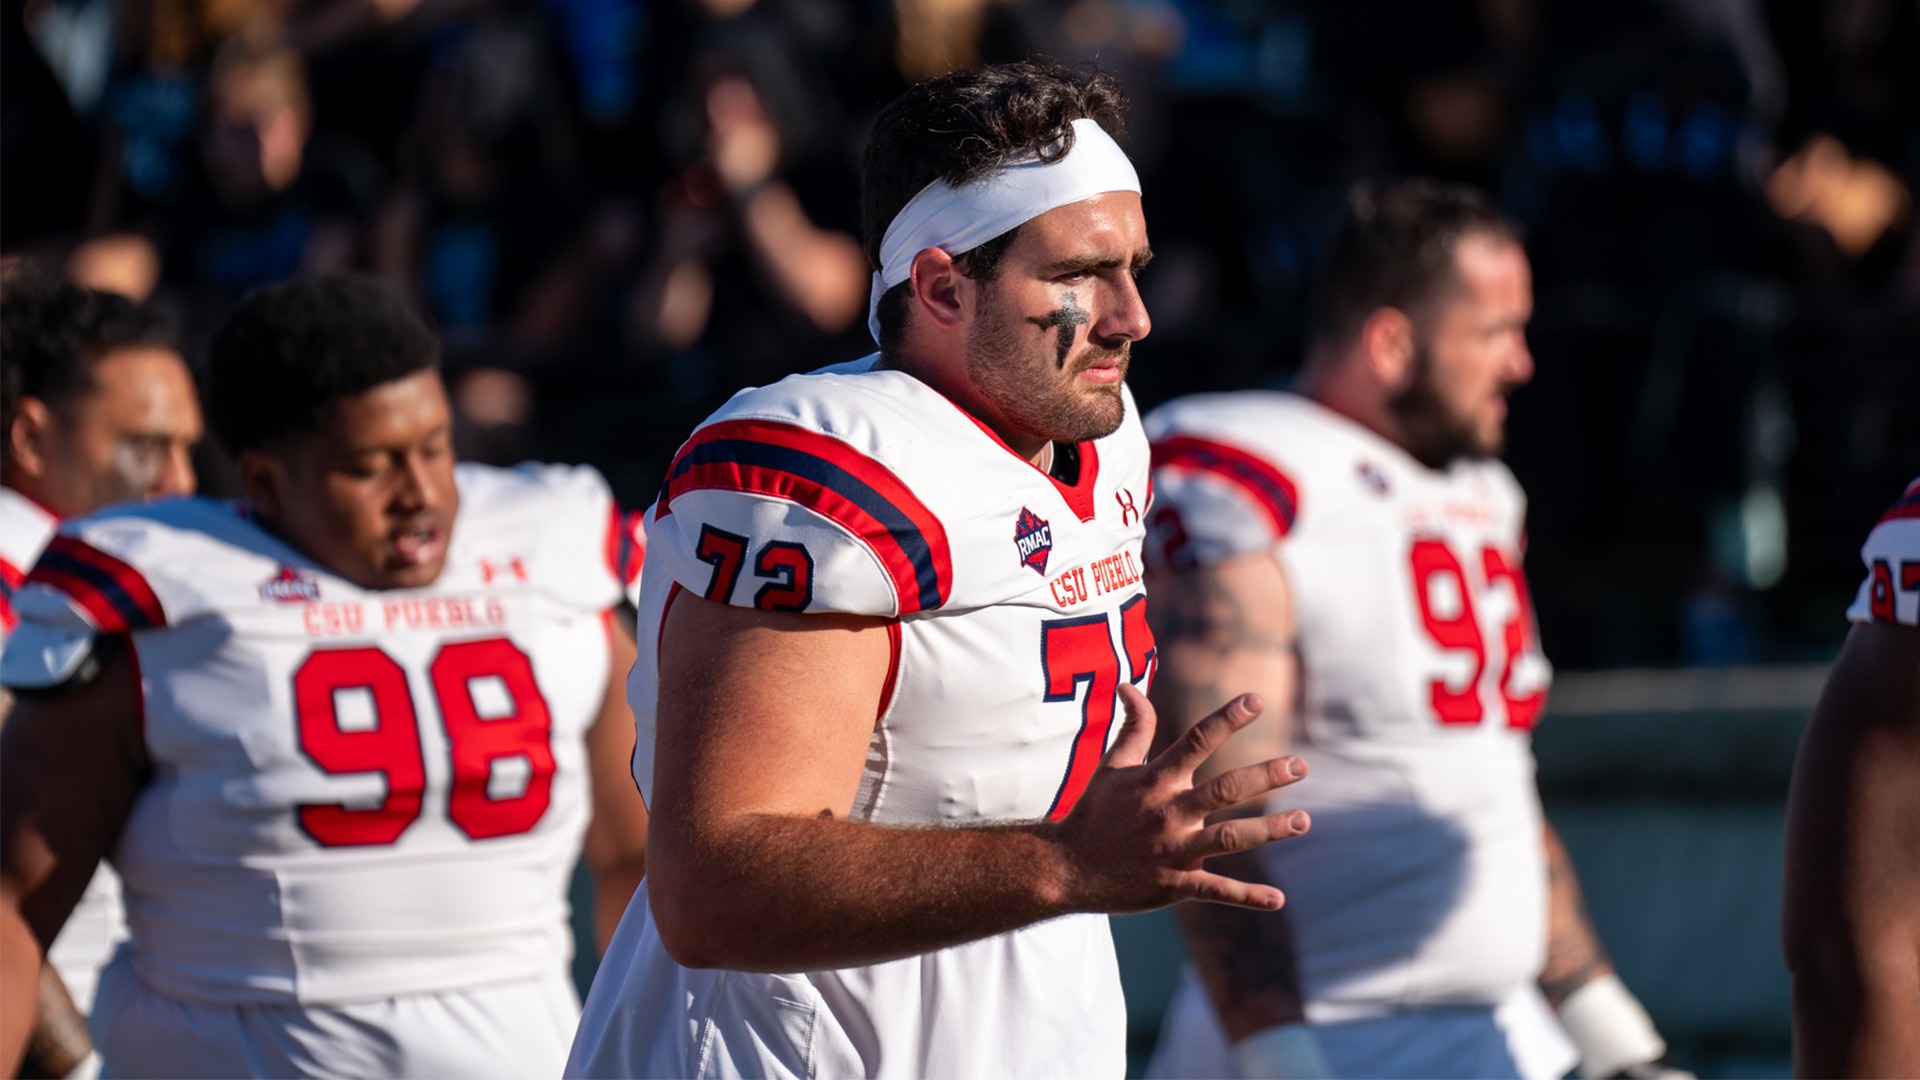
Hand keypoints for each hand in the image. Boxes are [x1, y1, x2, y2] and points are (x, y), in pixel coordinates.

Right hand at [1050, 685, 1309, 913]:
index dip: (1226, 720)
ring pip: (1228, 838)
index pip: (1195, 741)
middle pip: (1224, 790)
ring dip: (1269, 830)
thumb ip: (1134, 728)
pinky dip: (1247, 897)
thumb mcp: (1111, 766)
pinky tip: (1278, 899)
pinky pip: (1215, 890)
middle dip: (1264, 776)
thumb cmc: (1093, 813)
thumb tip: (1132, 685)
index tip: (1256, 700)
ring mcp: (1171, 850)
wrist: (1065, 868)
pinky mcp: (1172, 884)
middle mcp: (1167, 812)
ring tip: (1304, 820)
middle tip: (1300, 765)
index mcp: (1154, 780)